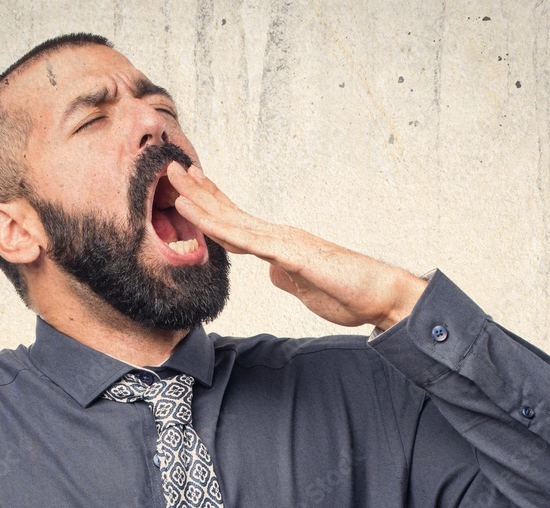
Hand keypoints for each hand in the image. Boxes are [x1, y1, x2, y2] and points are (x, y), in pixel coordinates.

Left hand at [166, 162, 426, 328]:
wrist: (381, 296)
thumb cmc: (348, 292)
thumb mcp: (304, 286)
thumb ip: (285, 275)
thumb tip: (271, 271)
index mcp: (280, 246)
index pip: (238, 223)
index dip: (211, 206)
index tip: (187, 190)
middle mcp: (280, 236)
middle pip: (230, 212)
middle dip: (198, 192)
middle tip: (169, 169)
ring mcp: (285, 242)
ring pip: (233, 220)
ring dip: (201, 200)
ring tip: (174, 180)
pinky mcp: (292, 253)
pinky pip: (248, 240)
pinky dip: (219, 225)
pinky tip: (197, 215)